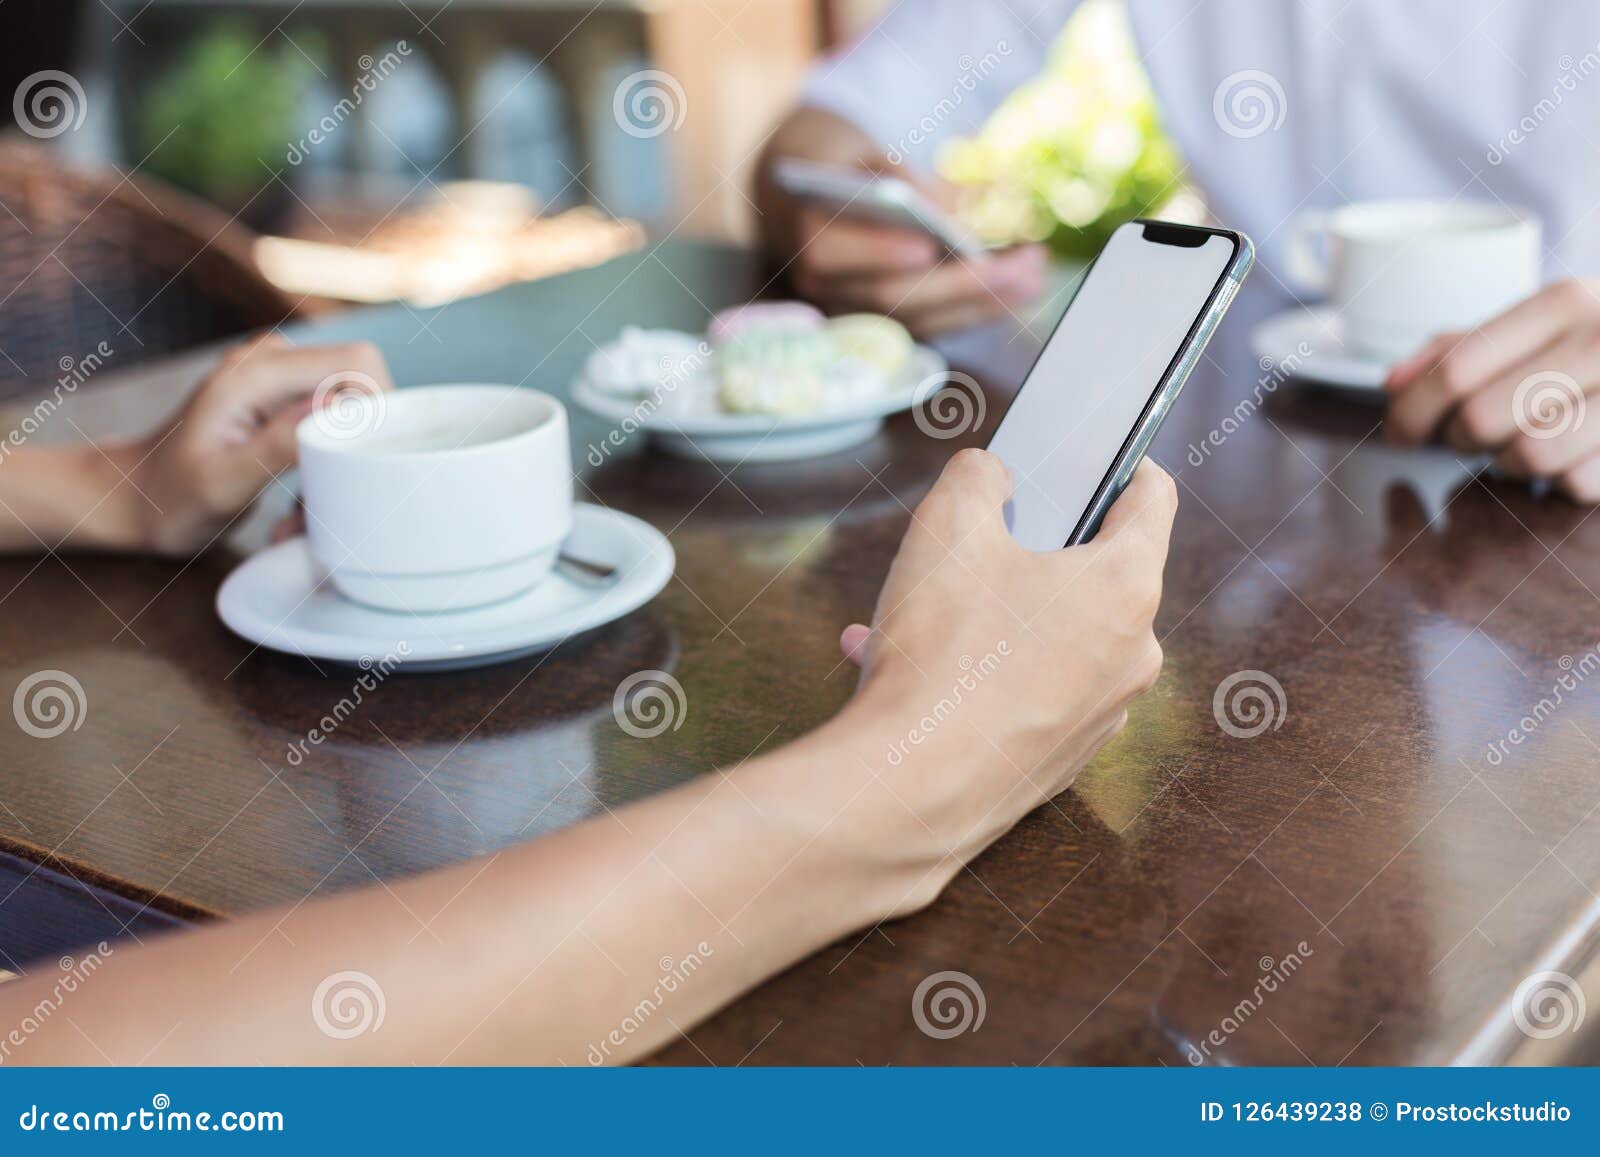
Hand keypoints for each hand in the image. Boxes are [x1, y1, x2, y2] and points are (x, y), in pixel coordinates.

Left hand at [118, 335, 392, 554]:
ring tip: (300, 513)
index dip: (381, 408)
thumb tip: (343, 406)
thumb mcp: (224, 482)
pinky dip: (325, 461)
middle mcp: (270, 360)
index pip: (359, 363)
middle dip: (360, 443)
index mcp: (256, 373)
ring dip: (342, 460)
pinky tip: (296, 501)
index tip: (363, 464)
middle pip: (362, 382)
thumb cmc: (171, 498)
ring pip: (350, 405)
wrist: (135, 497)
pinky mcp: (280, 394)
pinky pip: (330, 417)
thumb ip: (281, 442)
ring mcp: (275, 374)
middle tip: (328, 498)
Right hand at [788, 169, 1046, 338]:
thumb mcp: (861, 153)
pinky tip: (1019, 291)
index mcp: (807, 237)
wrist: (811, 196)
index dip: (879, 253)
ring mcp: (855, 312)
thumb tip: (951, 212)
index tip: (927, 245)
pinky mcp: (883, 323)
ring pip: (920, 319)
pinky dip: (977, 310)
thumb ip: (897, 177)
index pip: (833, 255)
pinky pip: (933, 324)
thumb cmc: (839, 165)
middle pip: (892, 297)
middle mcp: (825, 287)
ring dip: (983, 302)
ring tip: (1034, 276)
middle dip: (961, 284)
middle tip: (1020, 267)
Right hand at [834, 450, 1175, 891]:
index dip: (1118, 463)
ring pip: (1050, 638)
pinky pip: (1025, 692)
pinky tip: (905, 669)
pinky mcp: (1059, 760)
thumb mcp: (945, 530)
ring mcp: (1100, 715)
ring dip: (988, 615)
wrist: (911, 791)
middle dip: (1027, 551)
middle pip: (1093, 573)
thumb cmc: (941, 657)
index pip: (1152, 498)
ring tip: (910, 615)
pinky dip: (978, 672)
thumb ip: (977, 478)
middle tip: (970, 543)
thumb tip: (992, 477)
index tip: (1084, 457)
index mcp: (1126, 587)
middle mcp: (1132, 655)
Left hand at [1384, 279, 1599, 501]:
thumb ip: (1460, 349)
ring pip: (1527, 456)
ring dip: (1510, 464)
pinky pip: (1577, 485)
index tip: (1399, 434)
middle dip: (1462, 440)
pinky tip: (1579, 457)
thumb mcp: (1539, 327)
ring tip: (1524, 446)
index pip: (1455, 369)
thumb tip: (1390, 383)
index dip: (1412, 411)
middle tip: (1473, 437)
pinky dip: (1565, 483)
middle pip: (1481, 419)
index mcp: (1563, 302)